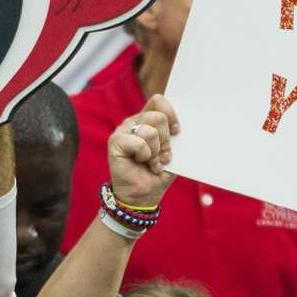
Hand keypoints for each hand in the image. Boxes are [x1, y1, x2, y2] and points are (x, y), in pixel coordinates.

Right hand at [107, 94, 178, 208]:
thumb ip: (174, 137)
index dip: (171, 113)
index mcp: (147, 120)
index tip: (177, 131)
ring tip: (153, 163)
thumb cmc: (157, 173)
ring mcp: (123, 131)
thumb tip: (181, 127)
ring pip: (150, 131)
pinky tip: (142, 164)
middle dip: (166, 141)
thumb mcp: (172, 153)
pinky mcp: (115, 142)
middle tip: (163, 156)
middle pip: (158, 117)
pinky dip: (146, 157)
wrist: (143, 195)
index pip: (158, 100)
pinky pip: (139, 143)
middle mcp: (134, 122)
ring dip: (156, 152)